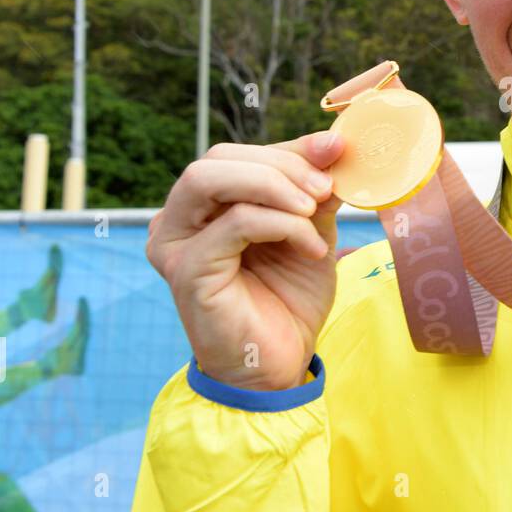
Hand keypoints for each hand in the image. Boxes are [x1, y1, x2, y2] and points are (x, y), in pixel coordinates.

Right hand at [145, 130, 346, 390]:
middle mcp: (177, 220)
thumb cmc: (289, 299)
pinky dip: (282, 225)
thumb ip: (315, 191)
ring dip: (274, 184)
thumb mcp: (311, 232)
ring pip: (211, 178)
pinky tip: (313, 249)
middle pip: (219, 158)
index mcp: (203, 206)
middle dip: (281, 163)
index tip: (337, 147)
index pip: (240, 156)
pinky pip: (235, 223)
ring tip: (316, 209)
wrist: (280, 365)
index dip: (290, 147)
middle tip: (327, 186)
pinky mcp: (187, 270)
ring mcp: (175, 244)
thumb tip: (336, 145)